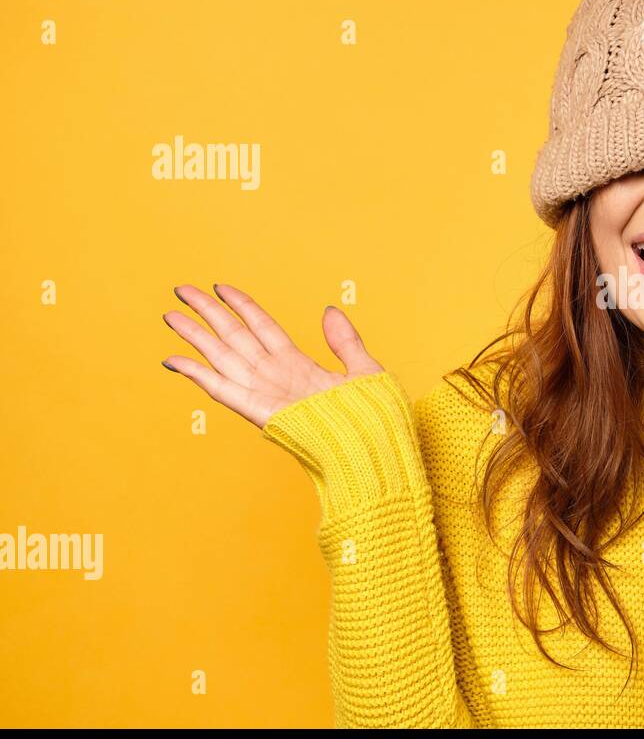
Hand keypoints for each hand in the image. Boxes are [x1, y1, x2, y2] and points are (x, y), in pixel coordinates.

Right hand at [161, 284, 383, 427]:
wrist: (376, 452)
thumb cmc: (375, 420)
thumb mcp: (365, 371)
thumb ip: (345, 341)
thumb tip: (330, 310)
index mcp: (300, 366)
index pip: (263, 327)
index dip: (241, 305)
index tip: (221, 286)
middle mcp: (277, 378)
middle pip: (235, 337)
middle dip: (208, 313)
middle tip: (181, 291)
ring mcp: (266, 395)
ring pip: (223, 358)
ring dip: (196, 337)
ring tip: (171, 315)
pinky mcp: (261, 414)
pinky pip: (224, 391)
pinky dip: (198, 375)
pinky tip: (175, 360)